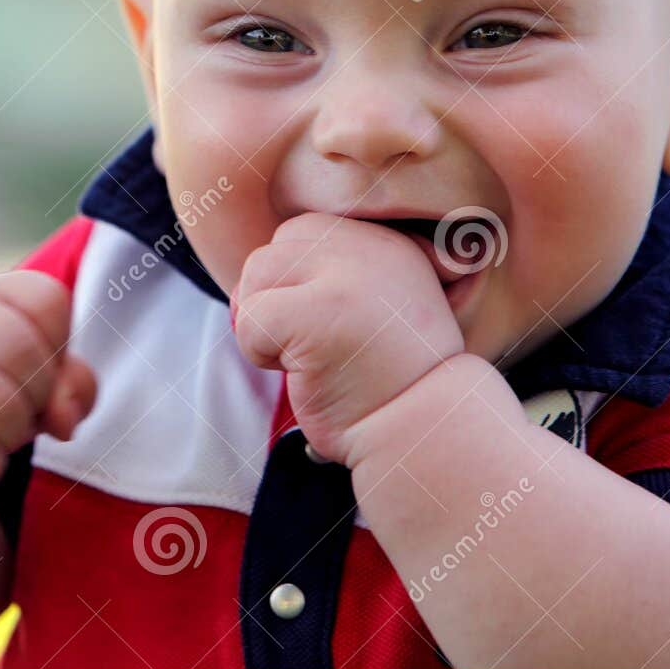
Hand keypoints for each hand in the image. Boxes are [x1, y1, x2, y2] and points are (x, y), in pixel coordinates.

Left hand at [231, 213, 463, 464]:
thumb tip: (249, 278)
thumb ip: (326, 276)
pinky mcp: (320, 312)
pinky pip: (252, 318)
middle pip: (272, 253)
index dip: (291, 284)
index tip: (321, 326)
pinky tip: (301, 373)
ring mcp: (346, 278)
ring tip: (307, 358)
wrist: (420, 433)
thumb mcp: (369, 308)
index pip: (300, 235)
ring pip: (256, 276)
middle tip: (307, 347)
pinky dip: (258, 352)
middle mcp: (370, 247)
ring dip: (263, 326)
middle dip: (270, 302)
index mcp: (384, 243)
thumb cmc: (384, 382)